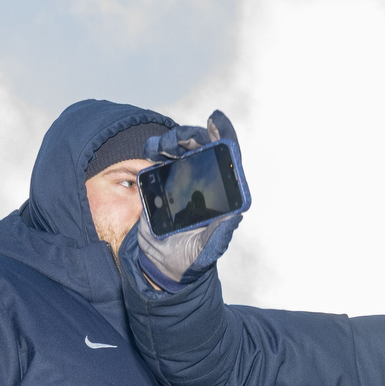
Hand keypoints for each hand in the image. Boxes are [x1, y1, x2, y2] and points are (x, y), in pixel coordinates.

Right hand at [132, 111, 246, 283]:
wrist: (160, 264)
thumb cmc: (189, 259)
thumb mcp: (204, 251)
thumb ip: (218, 237)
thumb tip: (234, 217)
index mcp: (225, 195)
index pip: (229, 158)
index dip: (224, 135)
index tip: (214, 120)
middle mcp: (207, 182)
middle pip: (204, 147)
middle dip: (192, 137)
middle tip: (176, 142)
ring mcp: (185, 178)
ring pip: (183, 148)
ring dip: (173, 141)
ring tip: (160, 149)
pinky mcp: (164, 181)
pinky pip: (161, 158)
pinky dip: (156, 149)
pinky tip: (150, 151)